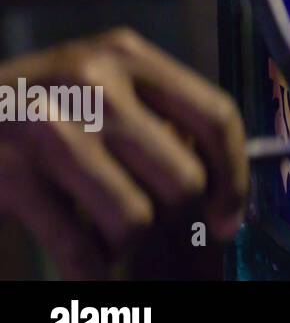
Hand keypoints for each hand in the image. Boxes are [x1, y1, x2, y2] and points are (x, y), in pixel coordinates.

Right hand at [0, 28, 248, 278]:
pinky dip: (92, 268)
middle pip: (182, 176)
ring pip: (137, 217)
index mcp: (128, 54)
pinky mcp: (9, 171)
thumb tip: (223, 182)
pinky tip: (88, 264)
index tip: (230, 216)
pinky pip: (80, 247)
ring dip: (129, 243)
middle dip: (181, 219)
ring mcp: (48, 124)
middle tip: (169, 233)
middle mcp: (93, 80)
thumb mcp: (98, 84)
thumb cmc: (34, 106)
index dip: (234, 176)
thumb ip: (155, 113)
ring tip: (111, 235)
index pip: (214, 116)